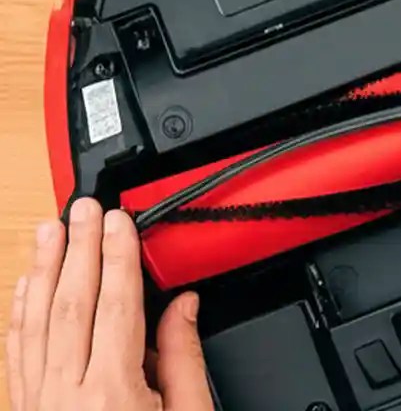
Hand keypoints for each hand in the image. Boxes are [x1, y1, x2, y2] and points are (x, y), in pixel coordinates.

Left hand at [7, 198, 213, 410]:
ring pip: (35, 323)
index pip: (116, 307)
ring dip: (44, 270)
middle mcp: (68, 395)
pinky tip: (27, 284)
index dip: (118, 258)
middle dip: (79, 250)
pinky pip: (17, 353)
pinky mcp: (26, 407)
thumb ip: (183, 361)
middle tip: (83, 210)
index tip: (118, 222)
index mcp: (114, 394)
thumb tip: (184, 306)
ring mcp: (39, 402)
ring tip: (50, 231)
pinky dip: (20, 313)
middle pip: (71, 306)